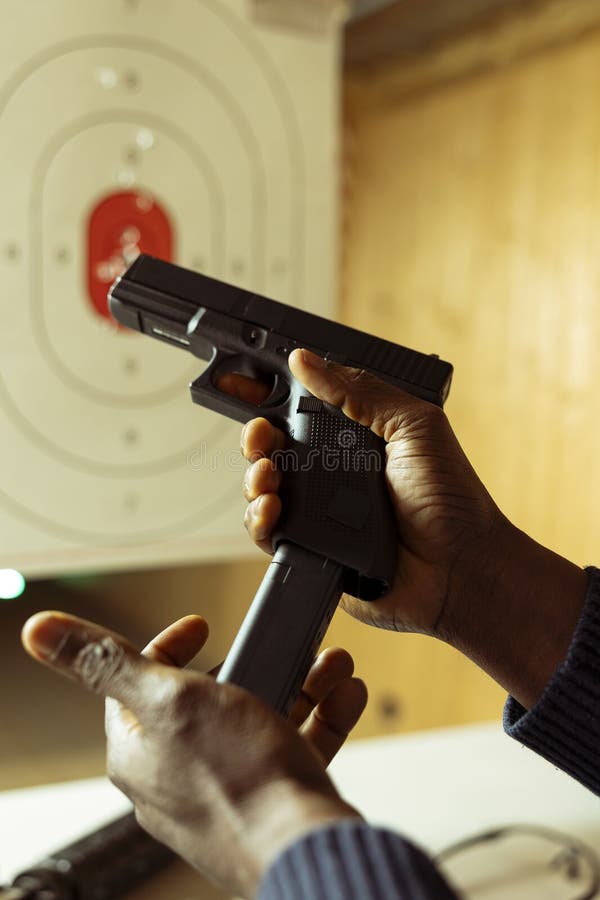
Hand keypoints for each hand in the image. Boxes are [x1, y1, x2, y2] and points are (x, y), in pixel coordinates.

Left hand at [21, 612, 364, 897]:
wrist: (302, 848)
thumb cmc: (235, 782)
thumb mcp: (168, 698)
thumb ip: (107, 662)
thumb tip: (40, 632)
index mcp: (140, 751)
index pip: (136, 684)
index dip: (168, 645)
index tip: (200, 626)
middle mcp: (178, 774)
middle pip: (207, 698)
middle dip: (250, 661)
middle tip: (276, 644)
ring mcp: (226, 790)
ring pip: (259, 719)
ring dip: (297, 682)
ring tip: (327, 663)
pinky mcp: (268, 801)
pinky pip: (294, 748)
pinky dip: (320, 717)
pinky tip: (346, 696)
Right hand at [237, 349, 587, 707]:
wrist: (460, 568)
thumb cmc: (450, 499)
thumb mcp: (412, 426)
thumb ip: (360, 391)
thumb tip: (307, 361)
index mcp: (355, 437)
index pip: (302, 409)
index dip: (269, 395)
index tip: (241, 383)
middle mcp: (333, 472)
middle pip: (274, 446)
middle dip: (256, 435)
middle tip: (260, 433)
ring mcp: (319, 512)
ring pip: (263, 488)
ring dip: (255, 475)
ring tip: (269, 474)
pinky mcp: (311, 549)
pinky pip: (269, 533)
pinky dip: (259, 519)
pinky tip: (271, 509)